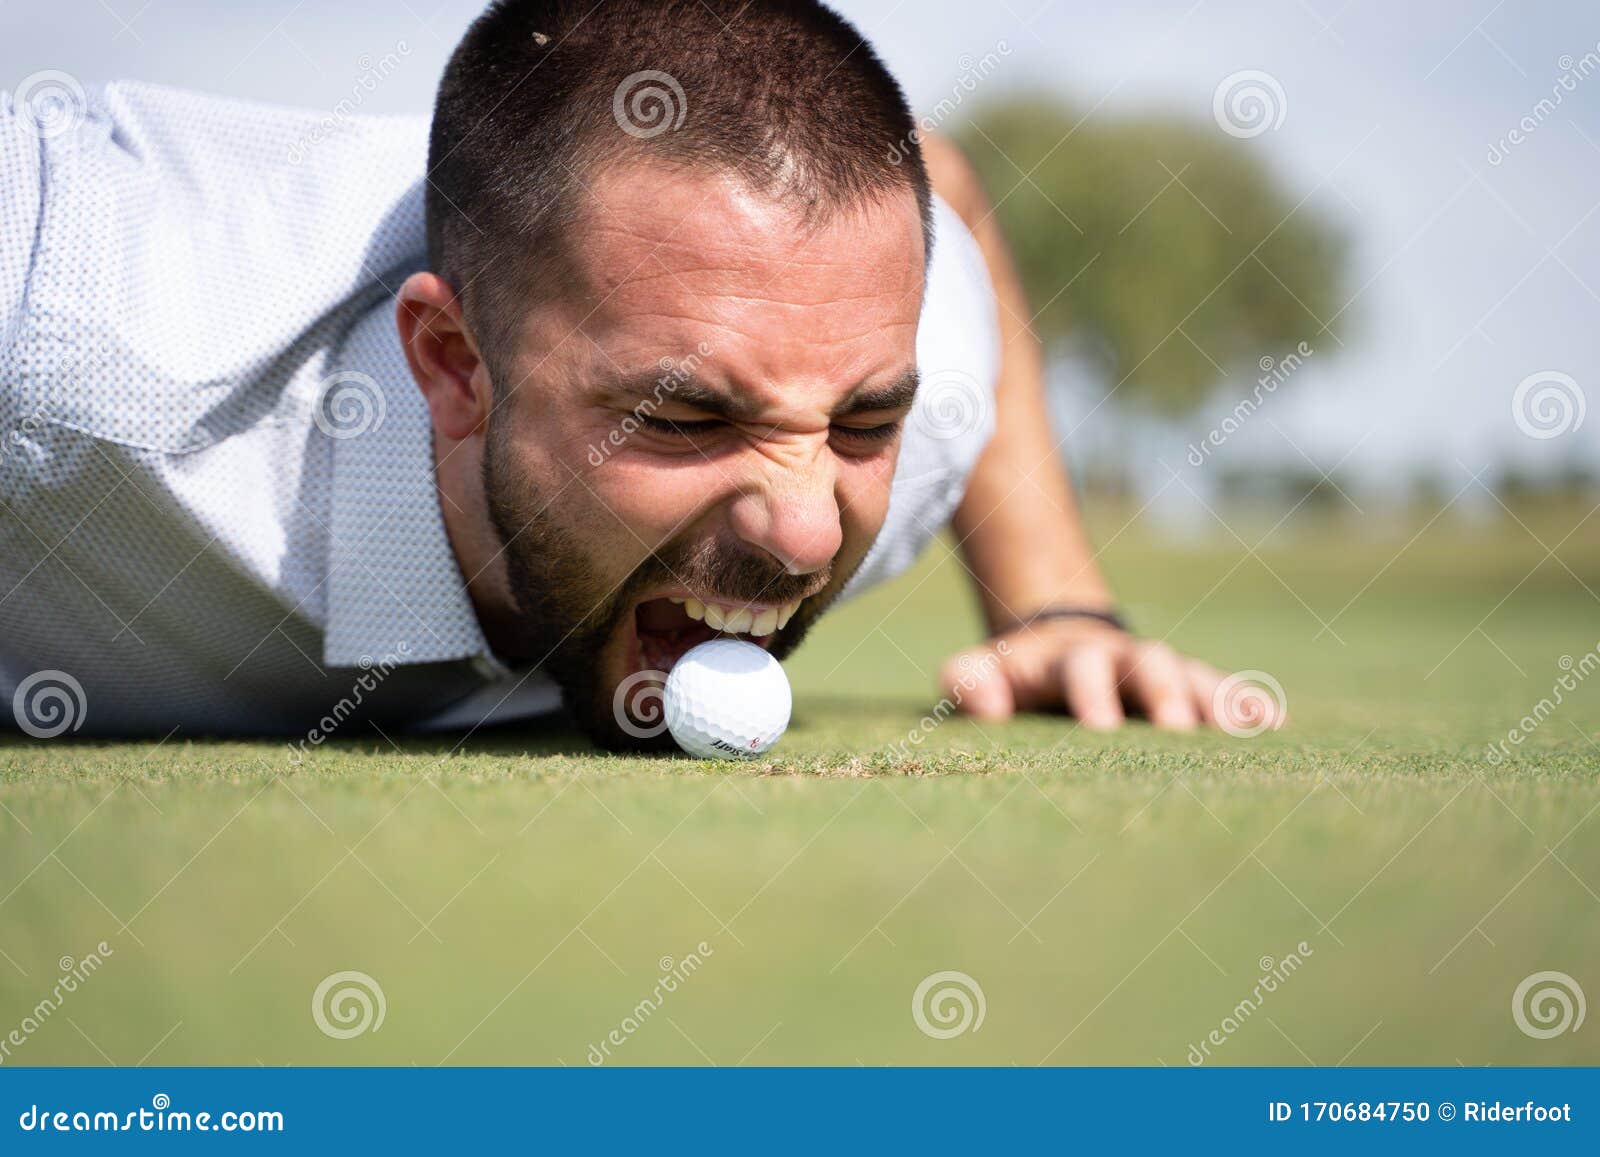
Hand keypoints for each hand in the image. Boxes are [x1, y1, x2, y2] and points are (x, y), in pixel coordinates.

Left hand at [938, 618, 1279, 731]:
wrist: (1059, 642)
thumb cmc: (1016, 677)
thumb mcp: (982, 672)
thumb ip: (969, 683)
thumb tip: (985, 708)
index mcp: (1072, 658)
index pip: (1083, 670)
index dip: (1091, 695)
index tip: (1098, 730)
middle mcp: (1127, 659)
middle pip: (1152, 666)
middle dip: (1165, 696)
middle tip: (1178, 734)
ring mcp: (1164, 672)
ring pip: (1195, 678)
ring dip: (1218, 701)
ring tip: (1245, 729)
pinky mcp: (1192, 688)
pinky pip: (1225, 691)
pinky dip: (1246, 703)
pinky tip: (1271, 723)